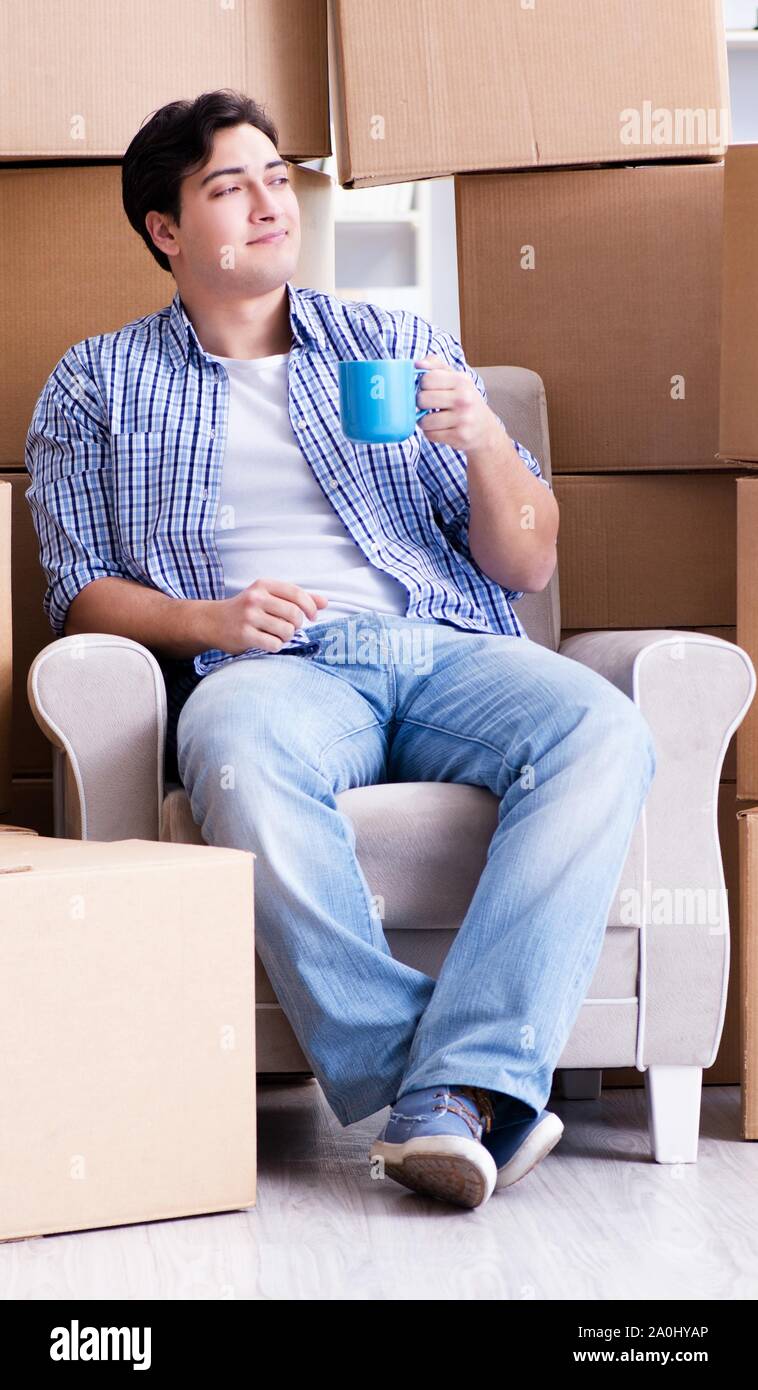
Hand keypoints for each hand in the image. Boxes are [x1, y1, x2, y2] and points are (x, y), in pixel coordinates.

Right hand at [209, 579, 328, 654]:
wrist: (213, 621)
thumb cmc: (247, 609)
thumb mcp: (269, 596)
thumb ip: (297, 598)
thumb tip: (326, 602)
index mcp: (264, 585)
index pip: (297, 594)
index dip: (310, 607)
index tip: (312, 616)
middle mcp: (256, 598)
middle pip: (294, 614)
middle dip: (297, 625)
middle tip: (290, 628)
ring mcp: (249, 616)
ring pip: (286, 631)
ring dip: (286, 637)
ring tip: (277, 635)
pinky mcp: (244, 634)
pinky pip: (274, 644)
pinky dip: (276, 646)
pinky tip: (268, 642)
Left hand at [414, 355, 500, 453]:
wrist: (485, 429)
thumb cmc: (465, 400)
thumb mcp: (456, 379)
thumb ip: (435, 366)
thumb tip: (417, 364)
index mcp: (462, 380)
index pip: (427, 379)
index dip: (422, 385)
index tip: (429, 389)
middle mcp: (464, 398)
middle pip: (422, 399)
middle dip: (421, 404)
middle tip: (429, 406)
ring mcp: (463, 418)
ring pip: (425, 420)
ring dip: (424, 421)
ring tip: (434, 419)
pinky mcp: (460, 436)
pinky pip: (430, 434)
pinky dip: (431, 433)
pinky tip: (441, 429)